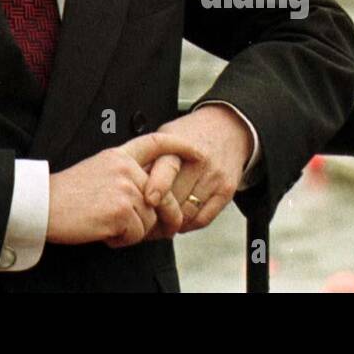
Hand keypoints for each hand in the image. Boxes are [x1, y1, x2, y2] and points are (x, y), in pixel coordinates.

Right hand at [46, 131, 199, 248]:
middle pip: (164, 197)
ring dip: (134, 231)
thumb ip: (125, 177)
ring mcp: (125, 188)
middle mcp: (125, 167)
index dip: (179, 145)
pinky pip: (137, 234)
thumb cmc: (68, 195)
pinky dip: (122, 240)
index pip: (155, 143)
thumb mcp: (98, 172)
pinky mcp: (122, 210)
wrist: (44, 206)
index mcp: (119, 155)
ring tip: (108, 225)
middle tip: (163, 232)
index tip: (196, 152)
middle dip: (167, 219)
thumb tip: (152, 200)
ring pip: (150, 220)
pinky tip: (104, 232)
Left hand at [139, 106, 253, 239]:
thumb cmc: (191, 134)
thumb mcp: (168, 135)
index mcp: (180, 146)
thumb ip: (150, 157)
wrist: (228, 128)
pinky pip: (203, 219)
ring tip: (157, 221)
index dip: (158, 185)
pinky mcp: (226, 192)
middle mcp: (199, 162)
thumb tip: (126, 181)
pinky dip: (187, 224)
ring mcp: (214, 178)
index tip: (149, 199)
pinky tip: (178, 219)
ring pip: (187, 212)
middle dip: (157, 211)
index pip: (168, 167)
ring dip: (170, 222)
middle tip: (142, 217)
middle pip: (175, 197)